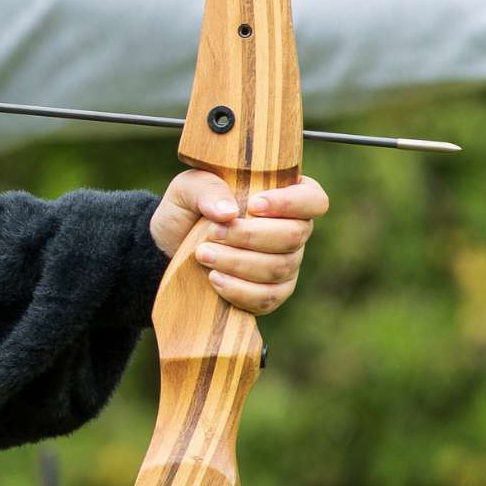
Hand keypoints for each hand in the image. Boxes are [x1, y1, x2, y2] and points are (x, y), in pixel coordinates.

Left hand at [150, 170, 328, 314]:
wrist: (172, 245)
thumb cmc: (189, 209)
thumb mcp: (188, 188)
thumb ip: (207, 189)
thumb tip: (229, 212)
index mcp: (285, 197)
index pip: (313, 199)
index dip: (290, 203)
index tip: (253, 205)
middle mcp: (294, 231)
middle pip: (294, 236)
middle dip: (250, 236)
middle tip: (213, 232)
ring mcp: (287, 264)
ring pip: (279, 268)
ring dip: (238, 262)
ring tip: (204, 254)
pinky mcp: (272, 293)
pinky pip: (268, 297)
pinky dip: (239, 290)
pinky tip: (214, 279)